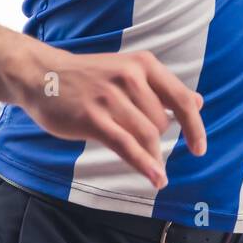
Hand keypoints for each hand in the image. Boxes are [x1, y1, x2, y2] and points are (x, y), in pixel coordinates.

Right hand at [11, 47, 206, 189]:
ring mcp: (110, 97)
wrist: (41, 74)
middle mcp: (129, 77)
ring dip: (153, 156)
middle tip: (140, 140)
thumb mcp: (129, 71)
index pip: (181, 98)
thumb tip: (199, 102)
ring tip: (153, 167)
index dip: (195, 126)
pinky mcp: (92, 118)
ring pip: (147, 135)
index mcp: (143, 64)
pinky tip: (157, 178)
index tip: (200, 148)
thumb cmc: (90, 77)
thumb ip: (162, 88)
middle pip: (162, 122)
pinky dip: (145, 165)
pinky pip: (127, 146)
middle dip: (157, 138)